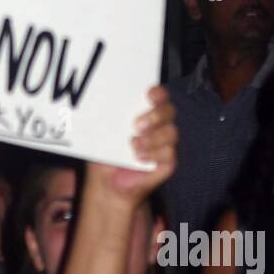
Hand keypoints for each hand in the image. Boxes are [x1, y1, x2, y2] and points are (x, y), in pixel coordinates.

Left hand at [84, 86, 177, 206]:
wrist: (106, 181)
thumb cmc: (106, 152)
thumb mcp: (103, 131)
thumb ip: (109, 116)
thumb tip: (107, 103)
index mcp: (145, 112)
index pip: (159, 96)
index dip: (157, 93)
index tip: (148, 95)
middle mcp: (158, 125)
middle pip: (169, 111)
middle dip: (155, 115)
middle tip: (136, 125)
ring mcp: (164, 143)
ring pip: (170, 132)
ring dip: (152, 138)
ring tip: (133, 145)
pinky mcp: (167, 161)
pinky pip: (169, 153)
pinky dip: (153, 154)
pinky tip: (139, 157)